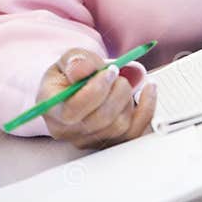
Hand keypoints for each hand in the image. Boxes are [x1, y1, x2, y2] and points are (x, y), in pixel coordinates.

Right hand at [37, 48, 157, 150]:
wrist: (78, 85)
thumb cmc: (72, 73)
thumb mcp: (69, 59)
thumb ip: (75, 60)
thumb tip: (82, 70)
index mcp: (52, 108)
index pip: (73, 111)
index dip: (96, 90)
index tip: (110, 70)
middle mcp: (68, 131)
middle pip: (100, 119)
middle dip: (117, 90)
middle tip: (117, 72)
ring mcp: (89, 140)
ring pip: (119, 125)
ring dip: (128, 98)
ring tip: (121, 82)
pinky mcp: (110, 142)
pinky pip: (134, 133)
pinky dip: (146, 109)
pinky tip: (148, 90)